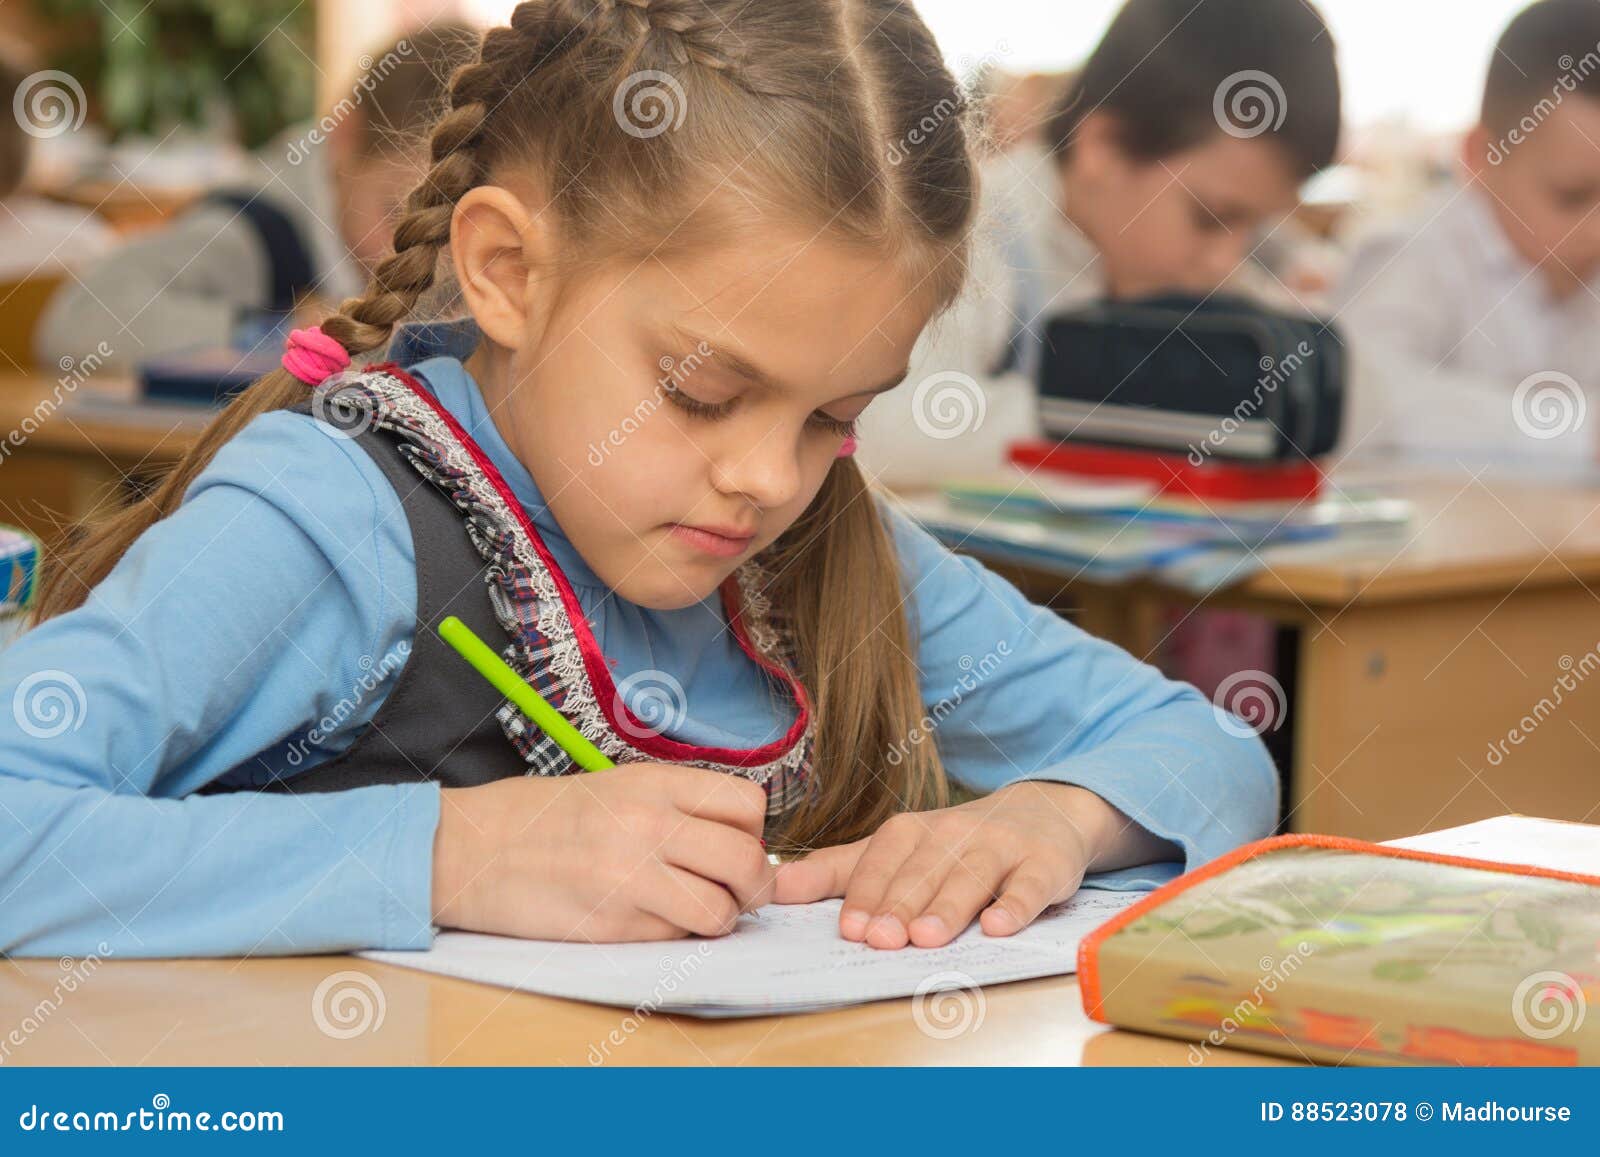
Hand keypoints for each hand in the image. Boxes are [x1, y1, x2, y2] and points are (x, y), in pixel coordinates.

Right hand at [431, 764, 775, 941]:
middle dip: (755, 887)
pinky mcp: (612, 925)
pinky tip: (648, 921)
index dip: (754, 833)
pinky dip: (675, 937)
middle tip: (739, 894)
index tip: (738, 846)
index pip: (749, 805)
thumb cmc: (543, 819)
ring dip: (719, 919)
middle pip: (747, 861)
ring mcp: (631, 876)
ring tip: (694, 913)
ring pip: (721, 911)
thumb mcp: (617, 787)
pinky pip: (675, 939)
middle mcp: (649, 824)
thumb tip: (739, 841)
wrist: (471, 849)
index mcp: (654, 783)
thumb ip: (677, 808)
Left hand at [773, 781, 1166, 949]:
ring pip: (971, 876)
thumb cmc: (957, 844)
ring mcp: (1001, 848)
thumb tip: (774, 888)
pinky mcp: (1044, 865)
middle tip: (881, 940)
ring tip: (927, 938)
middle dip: (901, 905)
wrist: (1044, 815)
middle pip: (924, 871)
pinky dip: (1015, 905)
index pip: (883, 860)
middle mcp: (954, 833)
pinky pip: (1030, 886)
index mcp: (912, 831)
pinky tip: (998, 926)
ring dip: (948, 907)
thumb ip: (838, 872)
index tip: (850, 928)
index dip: (867, 894)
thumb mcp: (897, 850)